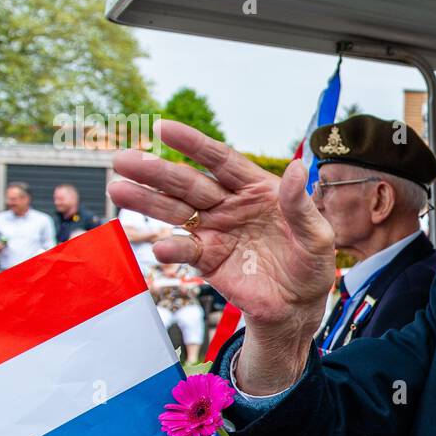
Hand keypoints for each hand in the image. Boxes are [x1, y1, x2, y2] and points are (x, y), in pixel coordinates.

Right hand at [108, 121, 336, 331]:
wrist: (298, 307)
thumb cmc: (310, 265)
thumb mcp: (317, 236)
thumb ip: (301, 205)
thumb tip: (298, 168)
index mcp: (256, 189)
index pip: (221, 160)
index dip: (193, 144)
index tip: (163, 128)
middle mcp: (229, 205)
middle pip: (189, 182)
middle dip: (157, 170)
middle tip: (124, 159)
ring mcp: (215, 231)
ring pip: (176, 211)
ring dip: (148, 201)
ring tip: (118, 189)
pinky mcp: (207, 259)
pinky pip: (185, 250)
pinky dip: (172, 248)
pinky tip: (161, 246)